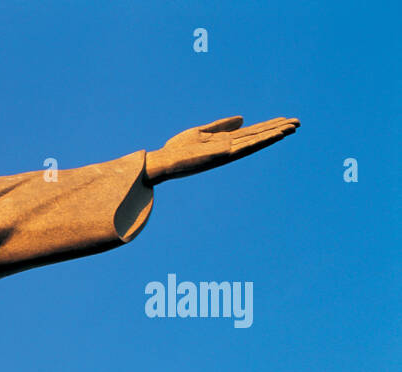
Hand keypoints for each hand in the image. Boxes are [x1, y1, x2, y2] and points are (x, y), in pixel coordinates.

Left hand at [144, 115, 298, 185]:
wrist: (163, 162)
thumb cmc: (177, 149)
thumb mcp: (201, 132)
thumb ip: (221, 125)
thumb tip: (243, 118)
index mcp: (225, 142)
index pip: (252, 132)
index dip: (269, 126)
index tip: (286, 120)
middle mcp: (230, 148)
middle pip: (258, 136)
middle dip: (277, 129)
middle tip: (299, 122)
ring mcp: (227, 152)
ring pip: (256, 141)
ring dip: (274, 135)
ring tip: (292, 127)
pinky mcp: (222, 155)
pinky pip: (246, 147)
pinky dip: (260, 141)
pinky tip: (273, 135)